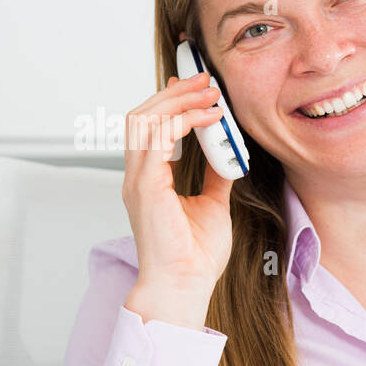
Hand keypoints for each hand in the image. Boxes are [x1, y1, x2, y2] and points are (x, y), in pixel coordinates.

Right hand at [122, 71, 235, 296]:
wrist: (185, 285)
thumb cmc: (195, 255)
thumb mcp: (213, 204)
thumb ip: (215, 176)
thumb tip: (227, 154)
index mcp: (150, 179)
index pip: (151, 127)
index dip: (171, 102)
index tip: (198, 89)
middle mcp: (139, 176)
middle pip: (143, 116)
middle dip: (174, 93)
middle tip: (205, 80)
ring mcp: (138, 180)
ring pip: (144, 120)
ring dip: (178, 101)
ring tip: (209, 93)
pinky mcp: (146, 187)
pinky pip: (157, 139)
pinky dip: (182, 122)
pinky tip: (209, 119)